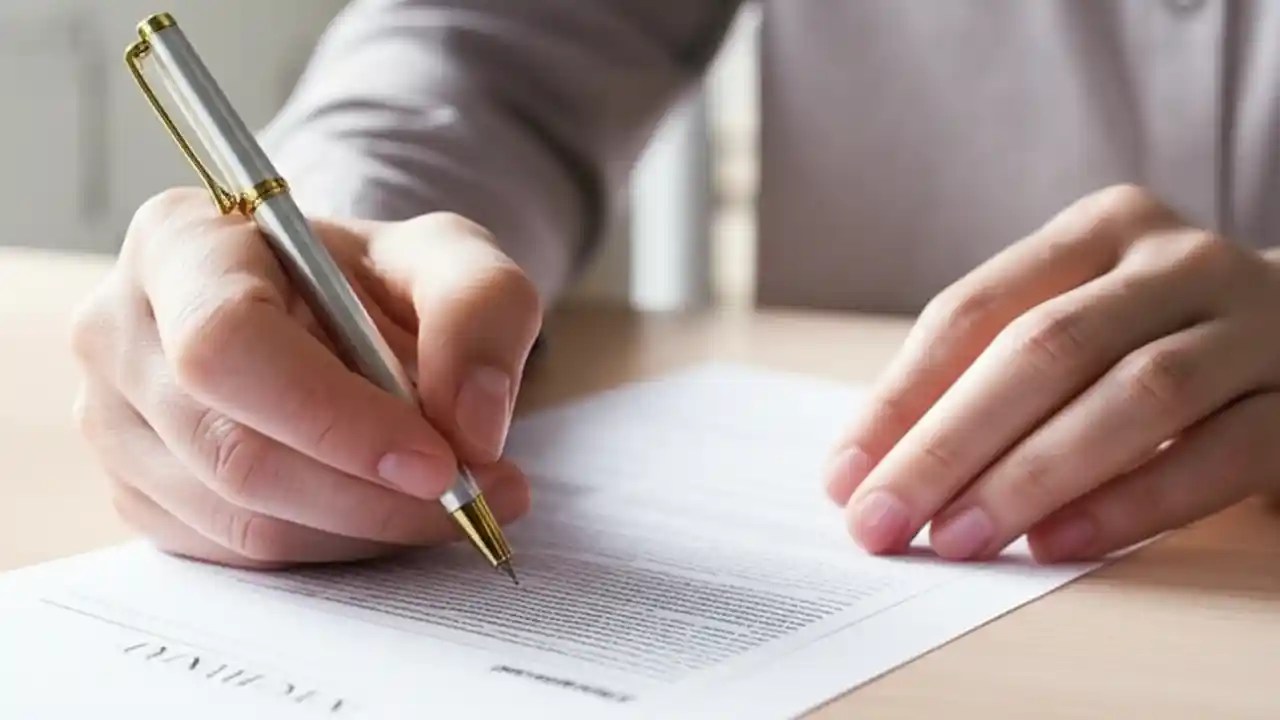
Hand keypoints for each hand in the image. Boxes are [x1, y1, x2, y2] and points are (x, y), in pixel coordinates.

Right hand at [71, 189, 539, 566]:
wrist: (336, 314)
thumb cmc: (377, 278)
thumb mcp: (451, 257)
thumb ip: (480, 311)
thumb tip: (473, 426)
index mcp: (180, 242)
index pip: (228, 345)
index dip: (333, 418)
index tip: (437, 462)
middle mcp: (121, 332)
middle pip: (234, 452)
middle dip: (372, 494)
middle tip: (475, 495)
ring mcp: (114, 423)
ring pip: (241, 520)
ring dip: (367, 526)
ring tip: (454, 499)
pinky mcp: (139, 494)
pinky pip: (240, 554)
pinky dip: (335, 545)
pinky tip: (388, 508)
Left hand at [826, 184, 1279, 561]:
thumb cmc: (1155, 340)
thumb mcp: (1074, 328)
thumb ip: (987, 375)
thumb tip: (872, 469)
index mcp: (1099, 230)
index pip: (974, 310)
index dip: (902, 397)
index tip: (845, 476)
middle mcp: (1178, 261)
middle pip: (1045, 349)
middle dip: (950, 444)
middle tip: (883, 522)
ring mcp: (1254, 324)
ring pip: (1136, 396)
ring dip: (1033, 476)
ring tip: (959, 538)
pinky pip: (1222, 453)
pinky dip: (1135, 503)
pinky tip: (1061, 543)